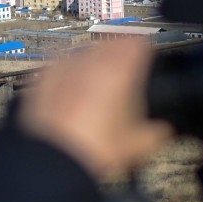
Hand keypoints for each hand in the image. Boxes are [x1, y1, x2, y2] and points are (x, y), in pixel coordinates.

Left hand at [19, 40, 174, 180]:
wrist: (52, 158)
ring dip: (90, 64)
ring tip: (93, 87)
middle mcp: (91, 61)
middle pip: (109, 45)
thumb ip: (154, 134)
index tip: (144, 60)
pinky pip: (58, 67)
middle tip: (121, 78)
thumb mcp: (135, 146)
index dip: (142, 51)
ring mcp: (64, 66)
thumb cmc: (93, 148)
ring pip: (83, 54)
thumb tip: (161, 132)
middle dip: (116, 58)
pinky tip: (67, 92)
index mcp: (120, 69)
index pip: (138, 43)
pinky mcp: (42, 78)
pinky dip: (65, 75)